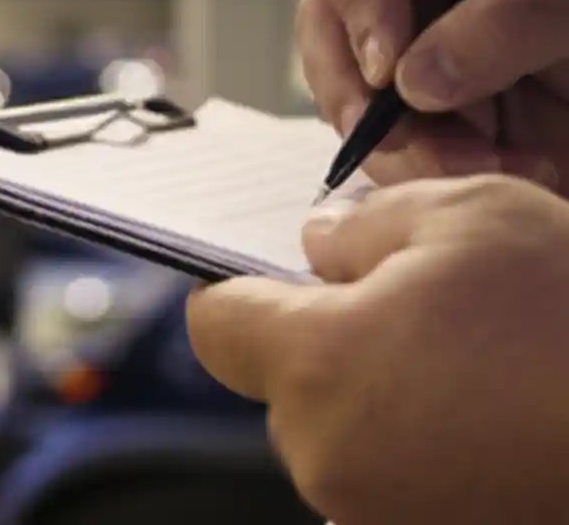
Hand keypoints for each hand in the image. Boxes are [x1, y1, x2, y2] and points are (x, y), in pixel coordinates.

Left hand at [187, 175, 568, 523]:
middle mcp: (326, 455)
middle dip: (330, 346)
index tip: (295, 280)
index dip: (248, 292)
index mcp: (315, 362)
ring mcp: (374, 515)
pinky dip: (424, 455)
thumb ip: (364, 224)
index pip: (216, 324)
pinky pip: (391, 485)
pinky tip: (493, 425)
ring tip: (481, 374)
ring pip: (340, 438)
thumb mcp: (472, 215)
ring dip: (383, 402)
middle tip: (426, 316)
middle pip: (280, 386)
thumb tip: (318, 243)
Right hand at [299, 0, 568, 192]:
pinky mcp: (431, 116)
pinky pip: (398, 154)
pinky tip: (501, 177)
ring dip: (406, 152)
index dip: (357, 6)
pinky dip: (436, 177)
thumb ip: (509, 21)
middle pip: (327, 37)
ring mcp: (410, 54)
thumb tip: (410, 84)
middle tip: (406, 144)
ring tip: (491, 168)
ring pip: (353, 108)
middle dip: (360, 102)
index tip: (386, 71)